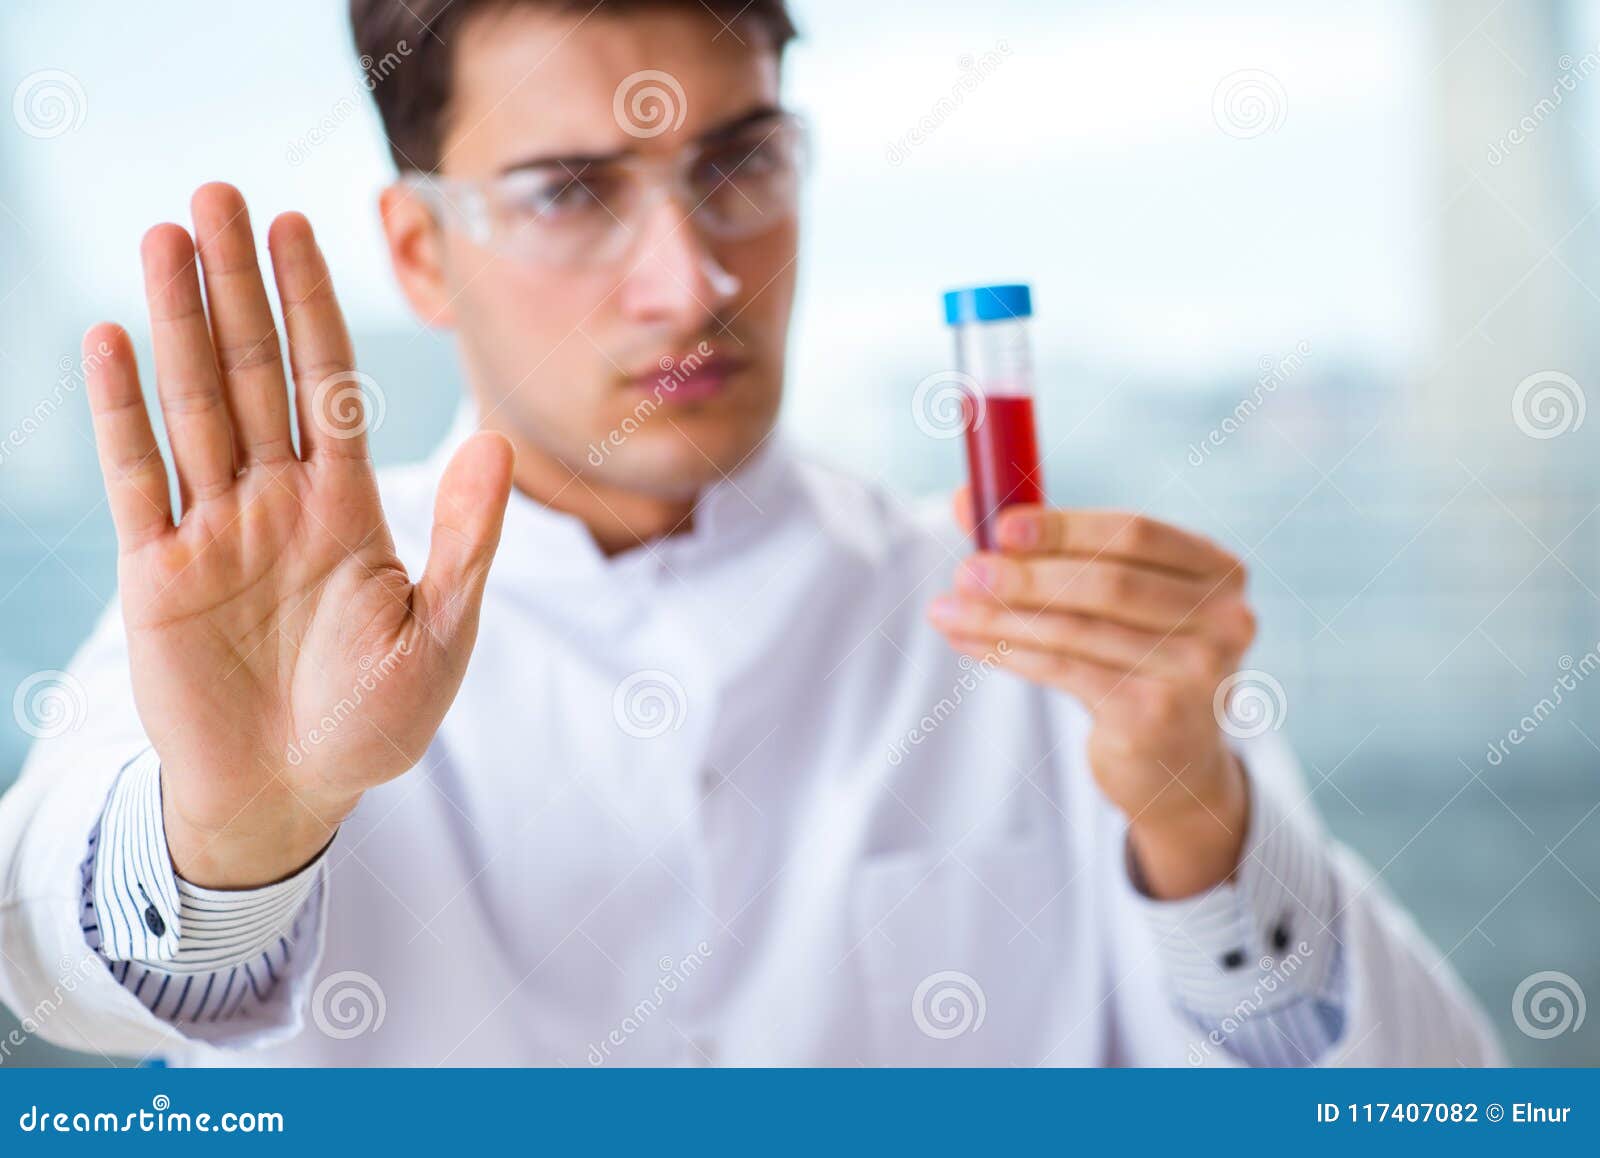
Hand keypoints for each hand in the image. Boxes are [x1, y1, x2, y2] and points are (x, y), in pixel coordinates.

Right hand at [84, 183, 513, 887]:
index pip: (328, 383)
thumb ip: (467, 539)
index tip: (302, 225)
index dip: (314, 304)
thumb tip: (498, 443)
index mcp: (347, 507)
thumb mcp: (442, 633)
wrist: (293, 791)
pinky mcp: (156, 570)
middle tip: (218, 193)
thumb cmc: (374, 721)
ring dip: (177, 322)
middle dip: (237, 285)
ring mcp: (214, 529)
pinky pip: (137, 475)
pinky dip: (122, 412)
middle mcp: (277, 501)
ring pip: (193, 404)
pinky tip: (110, 338)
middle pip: (254, 371)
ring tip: (165, 235)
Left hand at [927, 492, 1255, 898]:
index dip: (1064, 526)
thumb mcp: (1115, 597)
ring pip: (1077, 630)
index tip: (1001, 525)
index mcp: (1220, 571)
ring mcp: (1197, 671)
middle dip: (1026, 575)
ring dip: (1001, 617)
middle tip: (965, 570)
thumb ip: (1052, 546)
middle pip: (1108, 582)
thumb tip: (966, 502)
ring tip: (947, 609)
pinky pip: (1065, 671)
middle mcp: (1224, 618)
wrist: (1177, 761)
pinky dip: (1009, 653)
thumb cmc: (1138, 658)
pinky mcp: (1158, 716)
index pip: (1135, 533)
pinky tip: (968, 641)